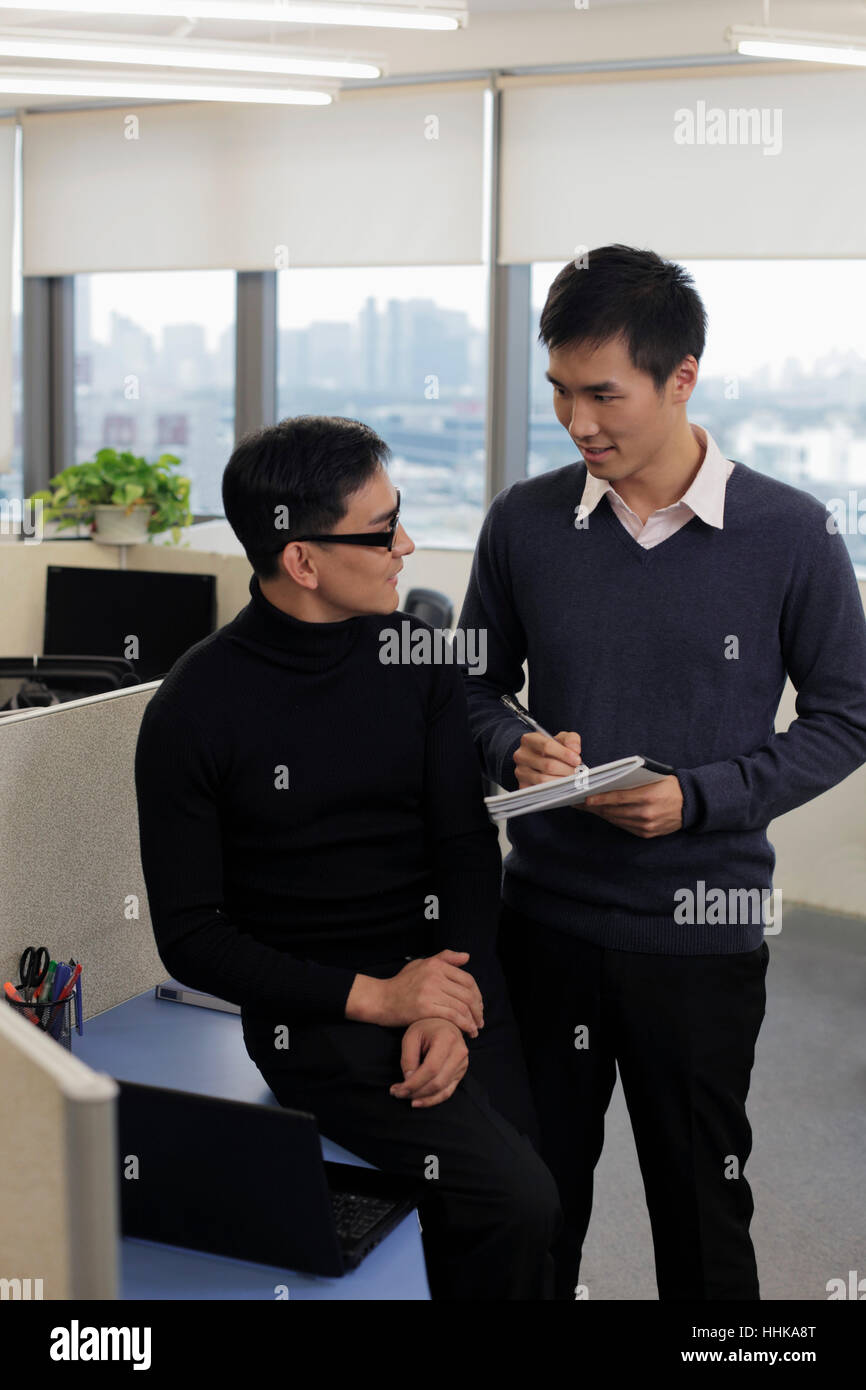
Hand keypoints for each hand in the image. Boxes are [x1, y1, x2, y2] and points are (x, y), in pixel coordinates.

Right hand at [345, 949, 483, 1034]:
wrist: (381, 999)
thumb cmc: (401, 983)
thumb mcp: (421, 964)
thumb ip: (444, 958)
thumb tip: (466, 957)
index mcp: (436, 965)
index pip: (467, 979)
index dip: (478, 994)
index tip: (479, 1006)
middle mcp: (435, 976)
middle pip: (467, 993)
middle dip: (478, 1009)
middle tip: (480, 1020)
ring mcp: (430, 991)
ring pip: (462, 1006)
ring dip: (473, 1020)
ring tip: (475, 1029)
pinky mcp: (425, 1008)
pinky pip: (453, 1016)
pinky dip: (465, 1025)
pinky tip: (468, 1032)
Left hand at [389, 1018, 468, 1108]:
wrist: (443, 1023)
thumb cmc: (425, 1027)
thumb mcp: (411, 1036)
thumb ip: (408, 1058)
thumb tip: (409, 1081)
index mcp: (447, 1039)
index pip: (431, 1068)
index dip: (413, 1083)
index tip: (396, 1089)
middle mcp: (459, 1052)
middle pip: (437, 1082)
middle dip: (415, 1092)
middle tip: (397, 1093)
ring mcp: (463, 1064)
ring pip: (443, 1090)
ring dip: (422, 1098)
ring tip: (405, 1097)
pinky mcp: (461, 1072)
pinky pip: (447, 1091)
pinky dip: (432, 1100)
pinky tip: (419, 1101)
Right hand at [513, 730, 581, 787]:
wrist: (539, 760)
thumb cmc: (551, 749)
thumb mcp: (561, 739)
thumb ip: (571, 740)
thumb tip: (575, 750)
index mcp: (529, 740)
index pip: (547, 746)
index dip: (564, 754)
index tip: (577, 760)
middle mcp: (521, 755)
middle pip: (548, 765)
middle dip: (567, 770)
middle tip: (577, 772)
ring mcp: (520, 772)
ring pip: (544, 780)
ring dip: (562, 781)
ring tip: (571, 779)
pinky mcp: (523, 786)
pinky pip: (540, 791)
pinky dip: (554, 791)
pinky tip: (562, 787)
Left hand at [582, 775, 683, 836]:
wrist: (691, 804)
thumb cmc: (669, 786)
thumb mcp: (653, 778)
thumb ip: (632, 781)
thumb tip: (607, 782)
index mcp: (648, 796)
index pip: (617, 798)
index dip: (599, 799)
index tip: (585, 798)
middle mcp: (646, 813)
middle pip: (614, 811)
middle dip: (595, 807)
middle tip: (580, 802)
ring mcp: (647, 826)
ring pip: (617, 820)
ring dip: (602, 814)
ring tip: (590, 807)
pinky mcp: (647, 833)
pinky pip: (625, 826)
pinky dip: (614, 819)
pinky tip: (605, 814)